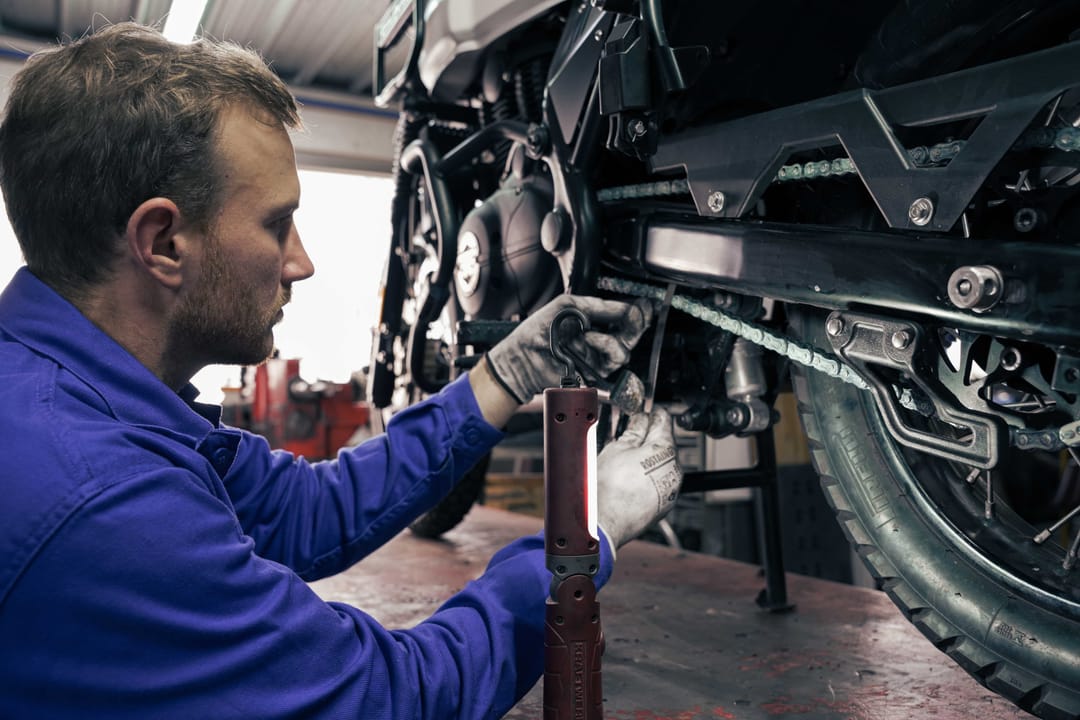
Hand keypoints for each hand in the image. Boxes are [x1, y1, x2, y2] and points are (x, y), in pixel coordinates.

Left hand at [485, 294, 652, 403]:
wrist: (524, 353)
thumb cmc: (539, 330)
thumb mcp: (568, 305)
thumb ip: (596, 306)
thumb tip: (622, 306)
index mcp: (593, 321)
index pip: (623, 316)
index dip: (637, 310)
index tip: (644, 304)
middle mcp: (599, 340)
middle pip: (632, 332)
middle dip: (637, 321)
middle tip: (637, 313)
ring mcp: (598, 356)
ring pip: (626, 347)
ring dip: (612, 337)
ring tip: (590, 333)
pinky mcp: (596, 371)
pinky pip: (614, 359)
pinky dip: (605, 346)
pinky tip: (590, 340)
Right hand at [597, 409, 681, 556]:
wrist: (605, 523)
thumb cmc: (609, 489)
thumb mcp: (617, 449)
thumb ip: (634, 430)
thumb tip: (640, 419)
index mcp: (665, 451)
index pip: (664, 422)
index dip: (654, 414)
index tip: (646, 413)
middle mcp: (674, 470)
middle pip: (664, 445)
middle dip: (649, 439)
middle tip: (628, 437)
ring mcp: (670, 489)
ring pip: (662, 466)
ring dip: (648, 460)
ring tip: (624, 462)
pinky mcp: (663, 505)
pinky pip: (659, 484)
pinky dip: (648, 479)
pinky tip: (629, 480)